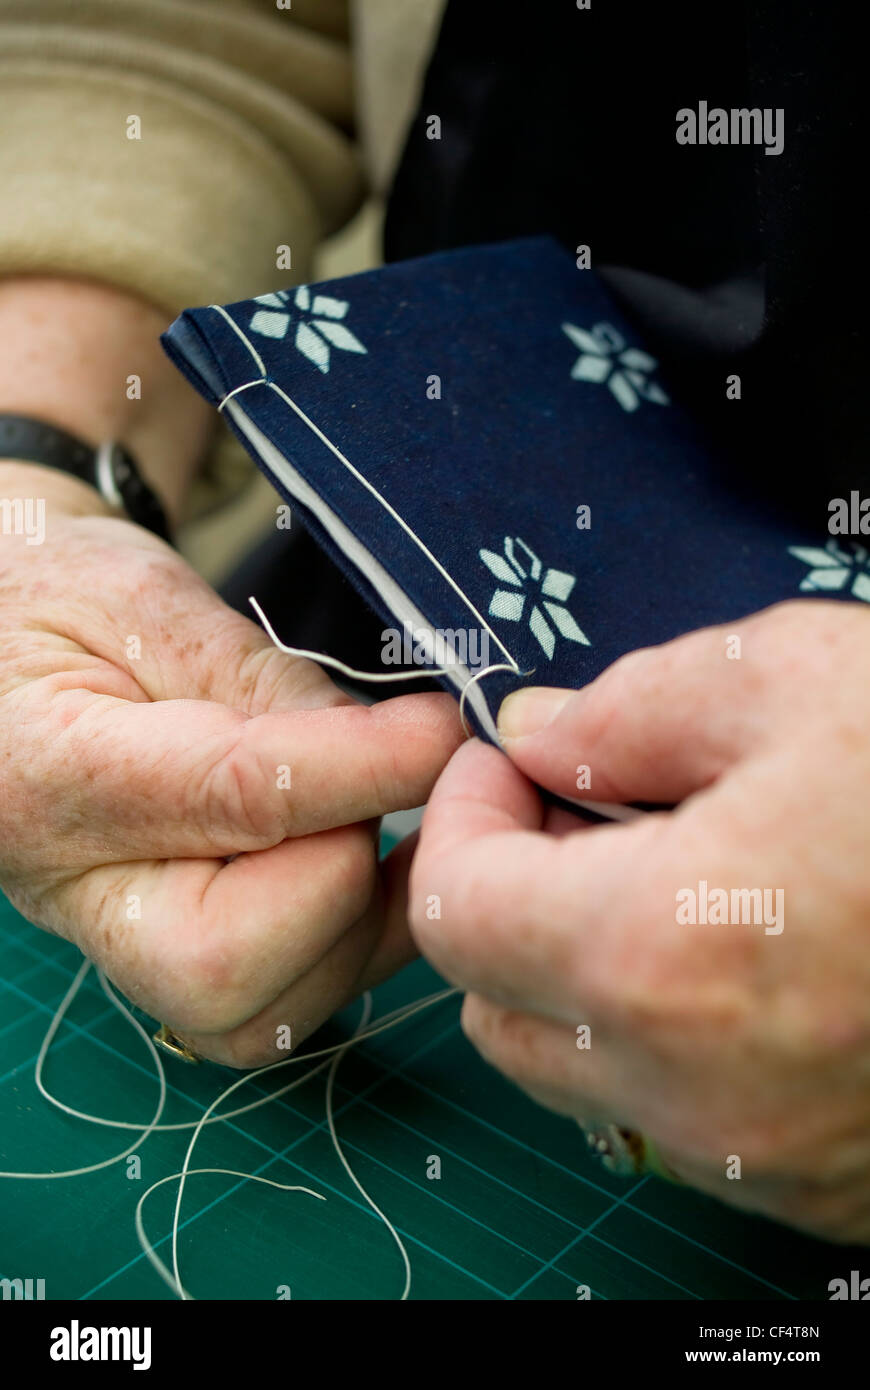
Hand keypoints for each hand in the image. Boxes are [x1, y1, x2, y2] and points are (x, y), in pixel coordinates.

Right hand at [0, 466, 462, 1065]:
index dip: (361, 769)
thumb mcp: (155, 602)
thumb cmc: (63, 605)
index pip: (231, 797)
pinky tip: (376, 860)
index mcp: (44, 770)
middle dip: (340, 873)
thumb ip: (268, 685)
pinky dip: (356, 943)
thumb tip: (403, 753)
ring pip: (265, 1009)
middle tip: (377, 775)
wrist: (1, 652)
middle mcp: (72, 891)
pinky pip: (284, 1009)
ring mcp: (117, 947)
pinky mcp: (169, 970)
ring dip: (359, 914)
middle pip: (227, 965)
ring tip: (372, 807)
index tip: (445, 730)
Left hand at [410, 600, 869, 1242]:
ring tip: (679, 875)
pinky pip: (678, 1112)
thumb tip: (543, 734)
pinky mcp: (817, 1181)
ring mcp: (758, 1149)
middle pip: (496, 1002)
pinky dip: (670, 1033)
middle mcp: (695, 1082)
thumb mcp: (802, 680)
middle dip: (511, 896)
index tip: (512, 764)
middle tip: (587, 811)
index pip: (455, 905)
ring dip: (581, 970)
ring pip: (576, 1071)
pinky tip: (756, 951)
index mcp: (663, 949)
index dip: (463, 814)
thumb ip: (635, 706)